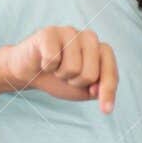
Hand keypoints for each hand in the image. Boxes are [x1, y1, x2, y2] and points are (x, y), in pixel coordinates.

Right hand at [3, 25, 118, 112]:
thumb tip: (96, 90)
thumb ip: (97, 90)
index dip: (108, 92)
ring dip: (61, 75)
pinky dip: (47, 67)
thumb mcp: (83, 90)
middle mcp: (90, 38)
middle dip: (76, 83)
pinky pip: (53, 59)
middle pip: (91, 74)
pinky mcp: (50, 32)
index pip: (111, 73)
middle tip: (67, 77)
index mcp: (102, 51)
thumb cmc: (60, 79)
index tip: (105, 111)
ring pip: (72, 67)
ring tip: (56, 68)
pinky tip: (45, 62)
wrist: (30, 72)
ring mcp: (70, 32)